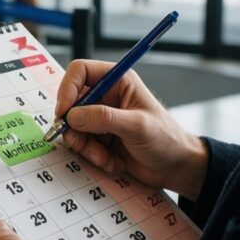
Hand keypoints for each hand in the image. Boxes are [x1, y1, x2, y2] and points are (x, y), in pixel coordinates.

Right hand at [56, 59, 207, 200]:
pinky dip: (93, 156)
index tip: (64, 112)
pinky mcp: (100, 139)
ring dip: (85, 146)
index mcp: (118, 82)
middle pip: (71, 103)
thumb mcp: (137, 126)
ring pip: (74, 127)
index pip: (80, 71)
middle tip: (79, 142)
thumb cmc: (166, 139)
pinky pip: (82, 145)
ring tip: (104, 156)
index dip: (67, 88)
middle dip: (73, 126)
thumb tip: (73, 116)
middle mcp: (106, 97)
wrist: (176, 168)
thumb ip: (104, 118)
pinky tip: (112, 161)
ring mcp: (101, 119)